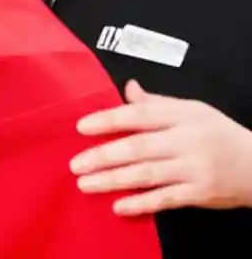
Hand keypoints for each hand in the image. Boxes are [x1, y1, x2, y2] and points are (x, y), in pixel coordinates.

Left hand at [70, 79, 251, 214]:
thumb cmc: (219, 135)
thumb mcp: (193, 111)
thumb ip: (156, 104)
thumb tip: (127, 89)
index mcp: (183, 116)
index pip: (141, 114)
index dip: (110, 119)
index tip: (82, 126)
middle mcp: (187, 141)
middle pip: (139, 147)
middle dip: (104, 156)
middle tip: (75, 163)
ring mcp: (194, 169)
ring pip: (147, 174)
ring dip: (113, 180)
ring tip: (85, 183)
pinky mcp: (200, 193)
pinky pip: (165, 199)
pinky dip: (141, 203)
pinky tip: (118, 206)